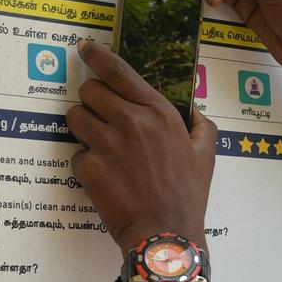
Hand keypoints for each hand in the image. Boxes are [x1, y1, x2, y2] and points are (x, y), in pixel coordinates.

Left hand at [66, 40, 216, 252]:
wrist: (166, 232)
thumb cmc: (189, 195)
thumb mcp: (206, 154)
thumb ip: (202, 125)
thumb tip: (194, 113)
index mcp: (158, 112)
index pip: (118, 70)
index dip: (96, 55)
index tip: (85, 48)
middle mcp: (130, 121)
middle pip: (89, 90)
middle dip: (91, 100)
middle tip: (100, 116)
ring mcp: (106, 144)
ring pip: (75, 117)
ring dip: (84, 128)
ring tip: (100, 146)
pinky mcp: (89, 167)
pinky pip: (75, 154)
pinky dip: (85, 164)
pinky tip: (105, 178)